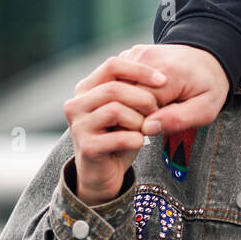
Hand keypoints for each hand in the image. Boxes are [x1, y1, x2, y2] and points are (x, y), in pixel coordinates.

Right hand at [64, 57, 164, 205]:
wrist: (105, 174)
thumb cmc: (122, 134)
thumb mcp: (131, 107)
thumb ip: (138, 90)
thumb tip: (158, 81)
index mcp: (87, 87)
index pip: (112, 65)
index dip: (140, 71)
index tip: (163, 81)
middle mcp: (76, 102)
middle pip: (114, 88)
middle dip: (143, 99)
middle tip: (156, 112)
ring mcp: (78, 124)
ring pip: (115, 110)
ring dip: (139, 121)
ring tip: (145, 129)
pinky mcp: (87, 146)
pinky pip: (119, 137)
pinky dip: (137, 139)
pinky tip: (139, 142)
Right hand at [113, 44, 228, 135]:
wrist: (208, 58)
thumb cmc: (208, 86)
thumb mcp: (206, 109)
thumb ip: (178, 120)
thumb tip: (147, 128)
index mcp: (168, 72)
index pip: (141, 107)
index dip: (149, 119)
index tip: (164, 117)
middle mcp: (147, 57)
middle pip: (124, 96)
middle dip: (137, 110)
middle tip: (160, 110)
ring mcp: (136, 53)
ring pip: (116, 88)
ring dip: (129, 100)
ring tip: (153, 101)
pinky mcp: (130, 53)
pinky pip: (117, 79)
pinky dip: (127, 90)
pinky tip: (145, 92)